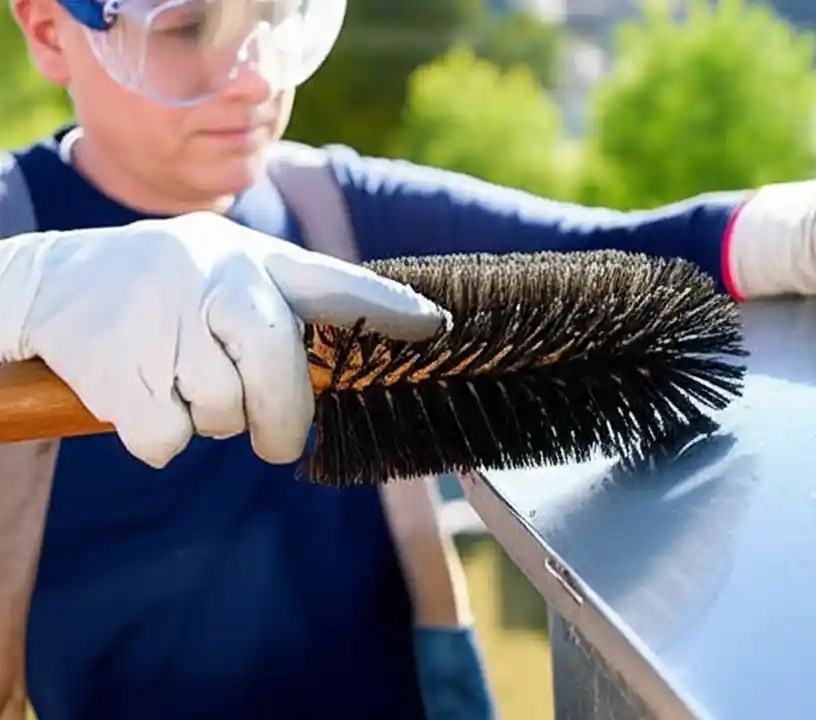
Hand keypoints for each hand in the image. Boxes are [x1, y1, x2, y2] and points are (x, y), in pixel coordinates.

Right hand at [0, 212, 447, 467]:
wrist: (49, 282)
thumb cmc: (169, 292)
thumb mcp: (227, 273)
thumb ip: (287, 309)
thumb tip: (364, 364)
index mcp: (253, 256)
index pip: (333, 282)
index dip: (386, 310)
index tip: (436, 328)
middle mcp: (214, 275)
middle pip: (275, 362)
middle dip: (282, 418)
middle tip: (278, 444)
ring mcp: (161, 315)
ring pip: (221, 410)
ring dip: (209, 420)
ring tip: (179, 380)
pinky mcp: (114, 363)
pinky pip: (168, 437)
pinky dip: (160, 436)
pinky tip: (141, 394)